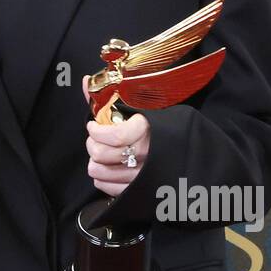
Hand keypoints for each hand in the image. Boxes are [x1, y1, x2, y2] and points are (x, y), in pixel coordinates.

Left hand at [81, 74, 150, 196]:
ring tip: (101, 153)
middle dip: (92, 144)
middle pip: (102, 154)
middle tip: (96, 139)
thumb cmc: (159, 125)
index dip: (96, 132)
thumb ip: (109, 96)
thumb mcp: (140, 106)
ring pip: (100, 172)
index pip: (115, 136)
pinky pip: (107, 188)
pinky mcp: (138, 190)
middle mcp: (146, 154)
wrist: (185, 147)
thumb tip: (86, 81)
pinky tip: (107, 167)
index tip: (93, 126)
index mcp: (147, 130)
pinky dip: (102, 178)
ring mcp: (142, 175)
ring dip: (95, 161)